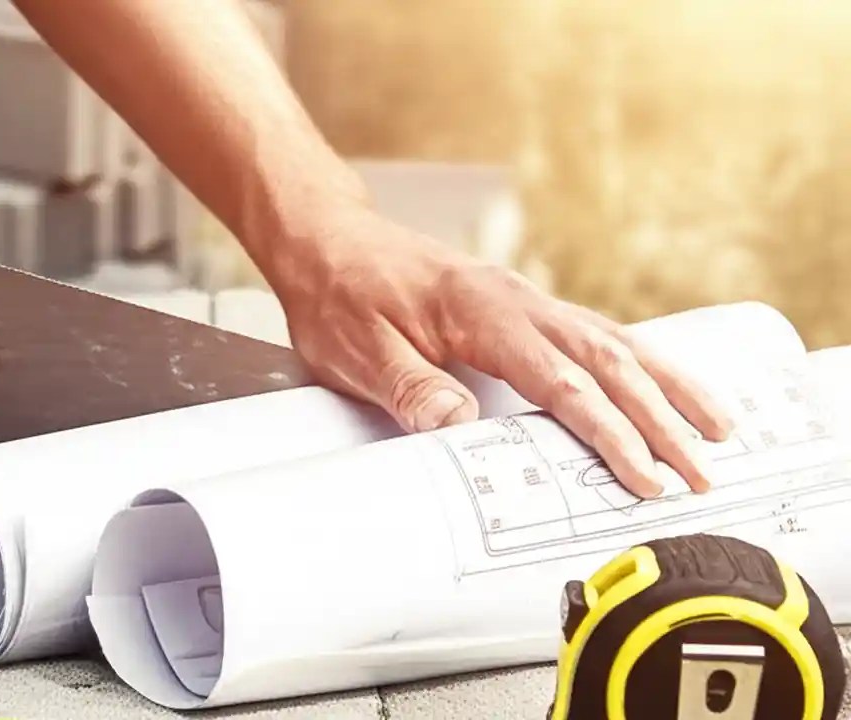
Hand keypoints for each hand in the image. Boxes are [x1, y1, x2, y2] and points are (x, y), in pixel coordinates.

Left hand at [269, 205, 733, 498]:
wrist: (328, 242)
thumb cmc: (340, 294)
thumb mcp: (357, 350)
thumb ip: (410, 387)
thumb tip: (457, 428)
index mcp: (482, 312)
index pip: (561, 380)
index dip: (607, 432)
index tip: (642, 474)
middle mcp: (516, 301)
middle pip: (607, 362)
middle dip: (660, 420)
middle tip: (700, 472)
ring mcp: (524, 301)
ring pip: (614, 342)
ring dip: (666, 386)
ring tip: (717, 427)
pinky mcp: (520, 308)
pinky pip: (595, 334)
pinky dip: (640, 362)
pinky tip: (661, 383)